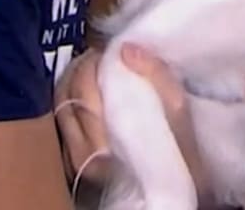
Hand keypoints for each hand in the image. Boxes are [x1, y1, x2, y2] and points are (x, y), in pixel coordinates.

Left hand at [55, 45, 204, 195]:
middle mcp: (82, 156)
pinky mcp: (73, 167)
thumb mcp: (181, 121)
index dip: (92, 62)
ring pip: (60, 110)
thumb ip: (160, 82)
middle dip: (81, 68)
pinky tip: (89, 95)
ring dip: (73, 83)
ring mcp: (74, 163)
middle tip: (100, 55)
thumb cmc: (183, 163)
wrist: (175, 199)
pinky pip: (64, 126)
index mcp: (105, 146)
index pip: (84, 89)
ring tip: (93, 70)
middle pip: (67, 96)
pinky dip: (72, 103)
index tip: (108, 49)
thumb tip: (129, 49)